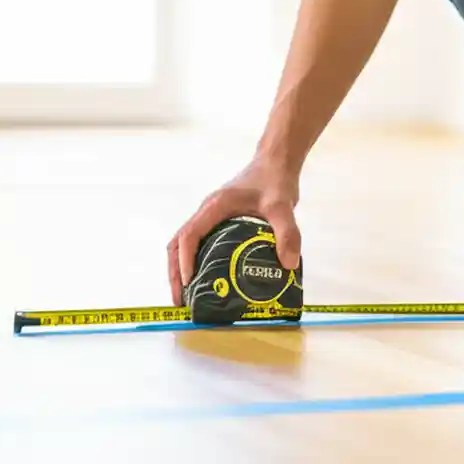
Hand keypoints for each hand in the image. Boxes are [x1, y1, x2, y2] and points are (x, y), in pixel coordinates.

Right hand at [167, 159, 302, 305]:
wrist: (276, 162)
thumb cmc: (275, 180)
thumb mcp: (283, 206)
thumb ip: (287, 233)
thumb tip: (287, 265)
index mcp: (215, 207)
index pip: (189, 235)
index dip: (185, 261)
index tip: (189, 283)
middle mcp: (207, 212)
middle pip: (178, 244)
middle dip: (176, 273)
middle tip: (181, 301)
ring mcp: (210, 216)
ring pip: (185, 245)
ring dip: (181, 269)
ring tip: (188, 296)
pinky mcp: (219, 221)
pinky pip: (198, 243)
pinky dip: (194, 262)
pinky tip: (207, 280)